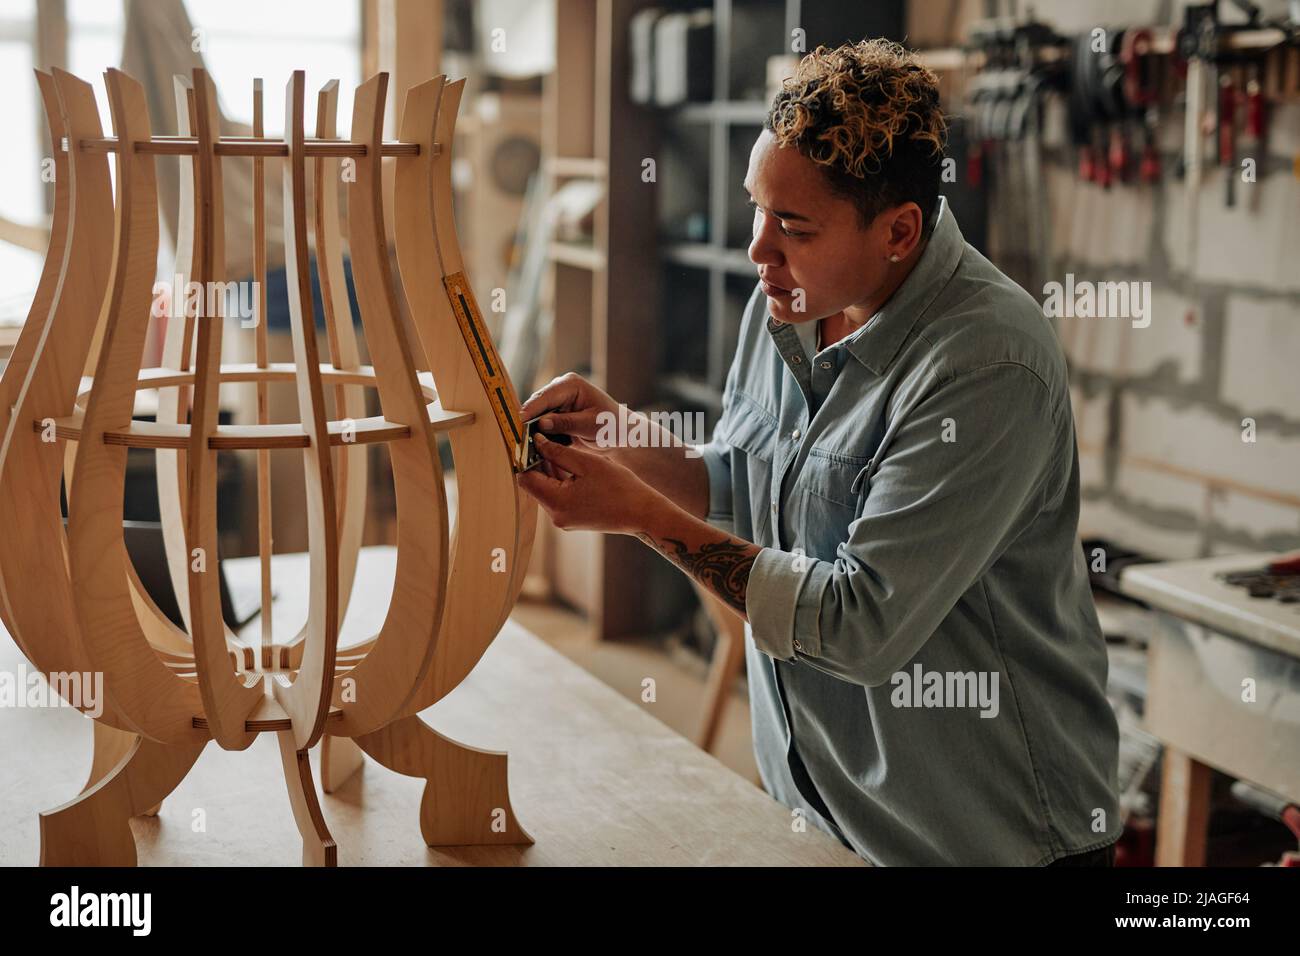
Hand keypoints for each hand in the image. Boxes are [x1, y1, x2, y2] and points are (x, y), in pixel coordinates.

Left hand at [518, 433, 656, 535]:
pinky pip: (558, 498)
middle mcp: (555, 515)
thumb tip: (538, 441)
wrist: (642, 513)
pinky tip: (570, 466)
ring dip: (550, 471)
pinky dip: (560, 482)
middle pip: (534, 485)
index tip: (531, 441)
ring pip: (546, 490)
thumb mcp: (587, 463)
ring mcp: (563, 520)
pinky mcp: (571, 520)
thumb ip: (558, 452)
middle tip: (545, 441)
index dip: (526, 458)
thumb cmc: (619, 487)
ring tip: (559, 450)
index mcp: (557, 502)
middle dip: (538, 463)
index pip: (525, 478)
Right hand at [519, 372, 621, 456]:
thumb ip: (566, 423)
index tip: (519, 422)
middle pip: (537, 405)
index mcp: (571, 384)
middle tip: (518, 438)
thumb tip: (542, 423)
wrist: (620, 433)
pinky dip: (538, 434)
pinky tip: (533, 446)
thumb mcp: (590, 424)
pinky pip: (541, 423)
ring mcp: (556, 401)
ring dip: (531, 429)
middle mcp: (560, 389)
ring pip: (536, 415)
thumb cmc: (611, 424)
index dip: (530, 410)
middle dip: (528, 421)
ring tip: (523, 444)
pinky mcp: (555, 414)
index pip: (546, 396)